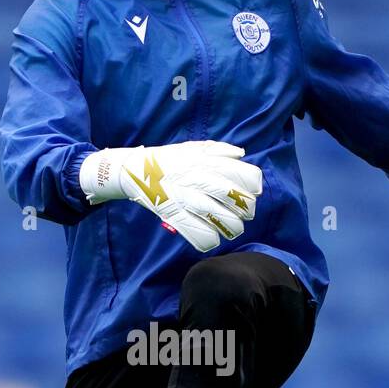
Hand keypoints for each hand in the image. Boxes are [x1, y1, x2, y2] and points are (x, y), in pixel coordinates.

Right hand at [79, 140, 263, 251]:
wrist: (135, 170)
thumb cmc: (167, 160)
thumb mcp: (193, 148)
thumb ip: (219, 150)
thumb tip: (241, 154)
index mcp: (209, 162)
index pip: (247, 177)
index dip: (253, 188)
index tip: (250, 193)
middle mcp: (202, 179)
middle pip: (240, 200)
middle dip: (246, 210)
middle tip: (242, 213)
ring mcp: (189, 198)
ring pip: (225, 220)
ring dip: (232, 227)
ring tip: (230, 227)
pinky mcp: (176, 215)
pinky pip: (202, 234)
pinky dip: (211, 239)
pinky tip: (212, 236)